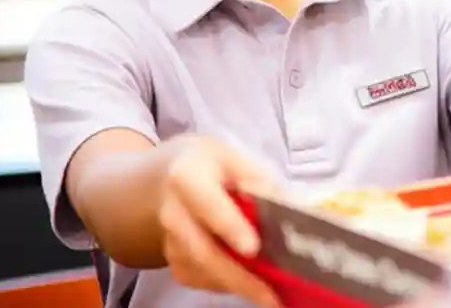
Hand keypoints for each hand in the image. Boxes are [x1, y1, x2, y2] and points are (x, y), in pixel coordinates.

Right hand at [158, 135, 280, 307]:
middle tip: (270, 295)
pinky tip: (251, 284)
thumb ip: (257, 178)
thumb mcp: (234, 156)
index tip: (251, 248)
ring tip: (271, 295)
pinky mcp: (174, 260)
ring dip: (237, 285)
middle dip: (238, 276)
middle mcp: (172, 213)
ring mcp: (169, 240)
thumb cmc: (211, 166)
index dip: (229, 227)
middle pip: (202, 251)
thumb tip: (282, 202)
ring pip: (201, 271)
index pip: (207, 205)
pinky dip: (226, 285)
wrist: (169, 176)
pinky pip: (199, 279)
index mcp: (186, 177)